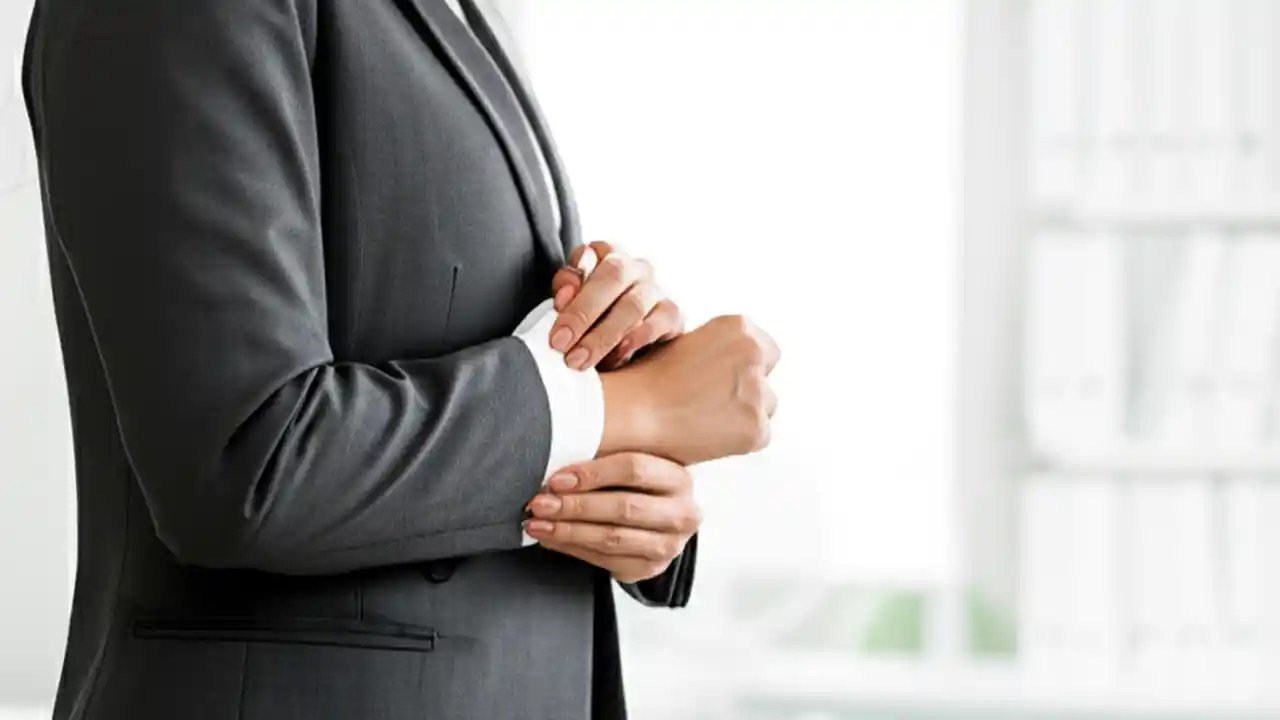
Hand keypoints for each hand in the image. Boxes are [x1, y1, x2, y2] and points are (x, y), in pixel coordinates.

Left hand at [523, 452, 700, 582]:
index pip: (634, 469)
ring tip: (538, 524)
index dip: (592, 474)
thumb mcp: (631, 461)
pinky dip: (573, 549)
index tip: (557, 479)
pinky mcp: (650, 568)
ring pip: (613, 539)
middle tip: (540, 504)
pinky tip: (552, 539)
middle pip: (624, 508)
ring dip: (568, 532)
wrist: (657, 517)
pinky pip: (606, 561)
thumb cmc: (636, 483)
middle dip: (575, 507)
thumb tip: (555, 457)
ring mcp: (669, 545)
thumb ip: (602, 455)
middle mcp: (682, 514)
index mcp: (678, 478)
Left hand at [549, 241, 683, 370]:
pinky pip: (659, 322)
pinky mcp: (673, 314)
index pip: (589, 254)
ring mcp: (656, 289)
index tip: (556, 305)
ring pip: (633, 305)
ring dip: (604, 335)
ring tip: (580, 360)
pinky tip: (617, 357)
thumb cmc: (593, 319)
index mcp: (606, 255)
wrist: (628, 347)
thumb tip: (564, 296)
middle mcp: (635, 267)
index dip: (573, 277)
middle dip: (583, 312)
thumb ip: (565, 291)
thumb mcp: (570, 302)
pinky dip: (636, 339)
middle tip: (560, 344)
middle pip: (613, 276)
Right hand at [599, 315, 779, 464]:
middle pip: (767, 375)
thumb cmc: (646, 378)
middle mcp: (755, 354)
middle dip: (749, 387)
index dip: (743, 365)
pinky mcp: (757, 428)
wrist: (632, 412)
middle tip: (717, 402)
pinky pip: (759, 435)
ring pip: (765, 406)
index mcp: (738, 328)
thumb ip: (717, 350)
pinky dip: (738, 440)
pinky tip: (706, 435)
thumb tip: (732, 367)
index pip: (763, 348)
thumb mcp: (686, 343)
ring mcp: (759, 393)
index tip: (724, 378)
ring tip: (705, 420)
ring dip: (745, 413)